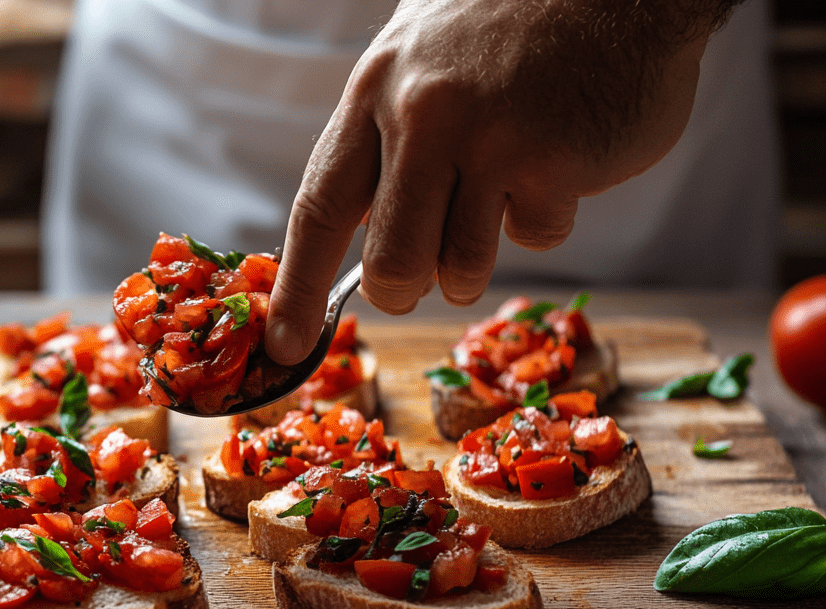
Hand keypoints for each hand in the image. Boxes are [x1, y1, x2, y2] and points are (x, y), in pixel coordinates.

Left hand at [265, 0, 727, 363]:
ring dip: (475, 261)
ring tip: (494, 201)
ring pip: (460, 268)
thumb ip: (377, 141)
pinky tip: (554, 161)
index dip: (298, 288)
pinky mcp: (555, 159)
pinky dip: (542, 215)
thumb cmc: (506, 20)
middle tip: (416, 280)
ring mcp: (491, 138)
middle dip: (400, 290)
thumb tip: (343, 235)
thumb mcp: (414, 59)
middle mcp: (423, 116)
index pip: (317, 210)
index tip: (286, 344)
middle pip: (390, 262)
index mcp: (374, 93)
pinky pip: (534, 237)